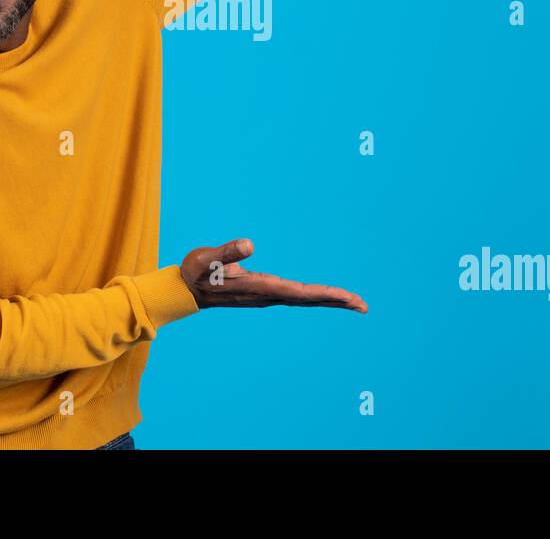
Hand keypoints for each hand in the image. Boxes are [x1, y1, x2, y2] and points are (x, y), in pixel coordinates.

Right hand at [180, 238, 367, 312]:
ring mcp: (267, 295)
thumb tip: (249, 243)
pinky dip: (314, 295)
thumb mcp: (208, 259)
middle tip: (364, 306)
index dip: (326, 294)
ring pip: (305, 298)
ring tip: (353, 303)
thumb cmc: (196, 272)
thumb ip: (227, 251)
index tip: (348, 298)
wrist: (185, 290)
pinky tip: (323, 296)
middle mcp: (268, 294)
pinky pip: (297, 295)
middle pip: (309, 298)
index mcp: (260, 287)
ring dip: (329, 300)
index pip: (300, 292)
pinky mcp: (264, 291)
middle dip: (336, 301)